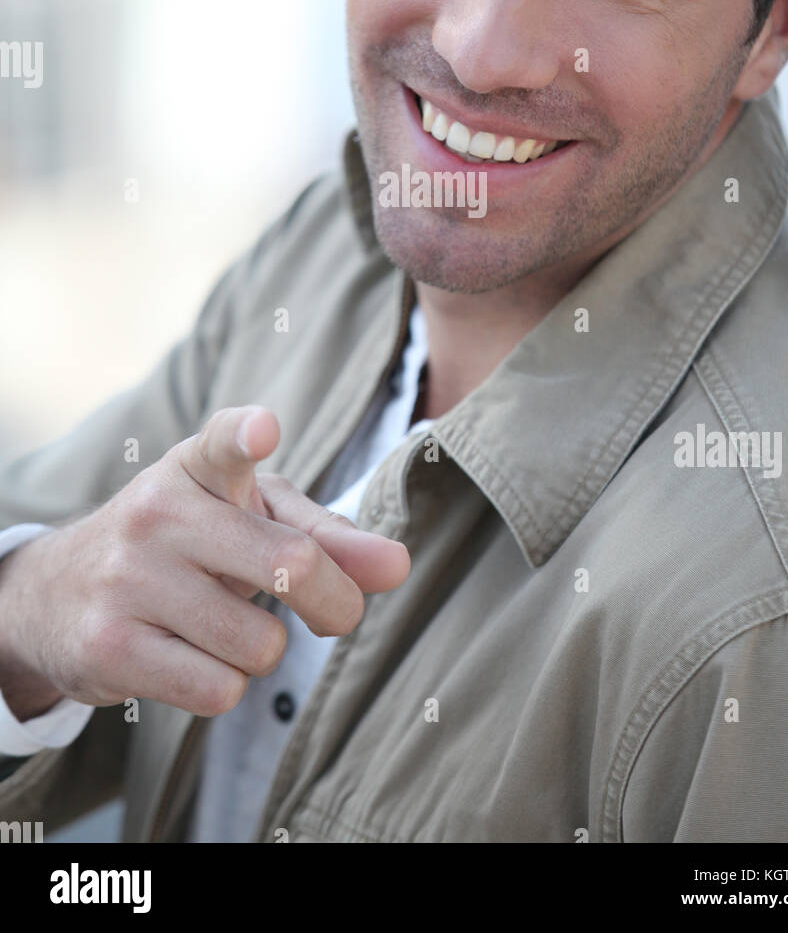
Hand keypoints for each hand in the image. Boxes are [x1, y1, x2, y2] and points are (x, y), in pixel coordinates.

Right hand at [0, 406, 409, 720]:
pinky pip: (218, 690)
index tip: (264, 429)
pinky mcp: (108, 645)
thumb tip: (397, 567)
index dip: (247, 435)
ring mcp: (128, 578)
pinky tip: (188, 657)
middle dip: (336, 604)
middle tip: (336, 612)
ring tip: (222, 626)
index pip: (224, 441)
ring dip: (261, 650)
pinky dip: (222, 686)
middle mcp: (159, 510)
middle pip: (292, 565)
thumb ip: (328, 538)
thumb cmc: (188, 543)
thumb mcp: (251, 519)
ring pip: (258, 644)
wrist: (58, 592)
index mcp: (199, 466)